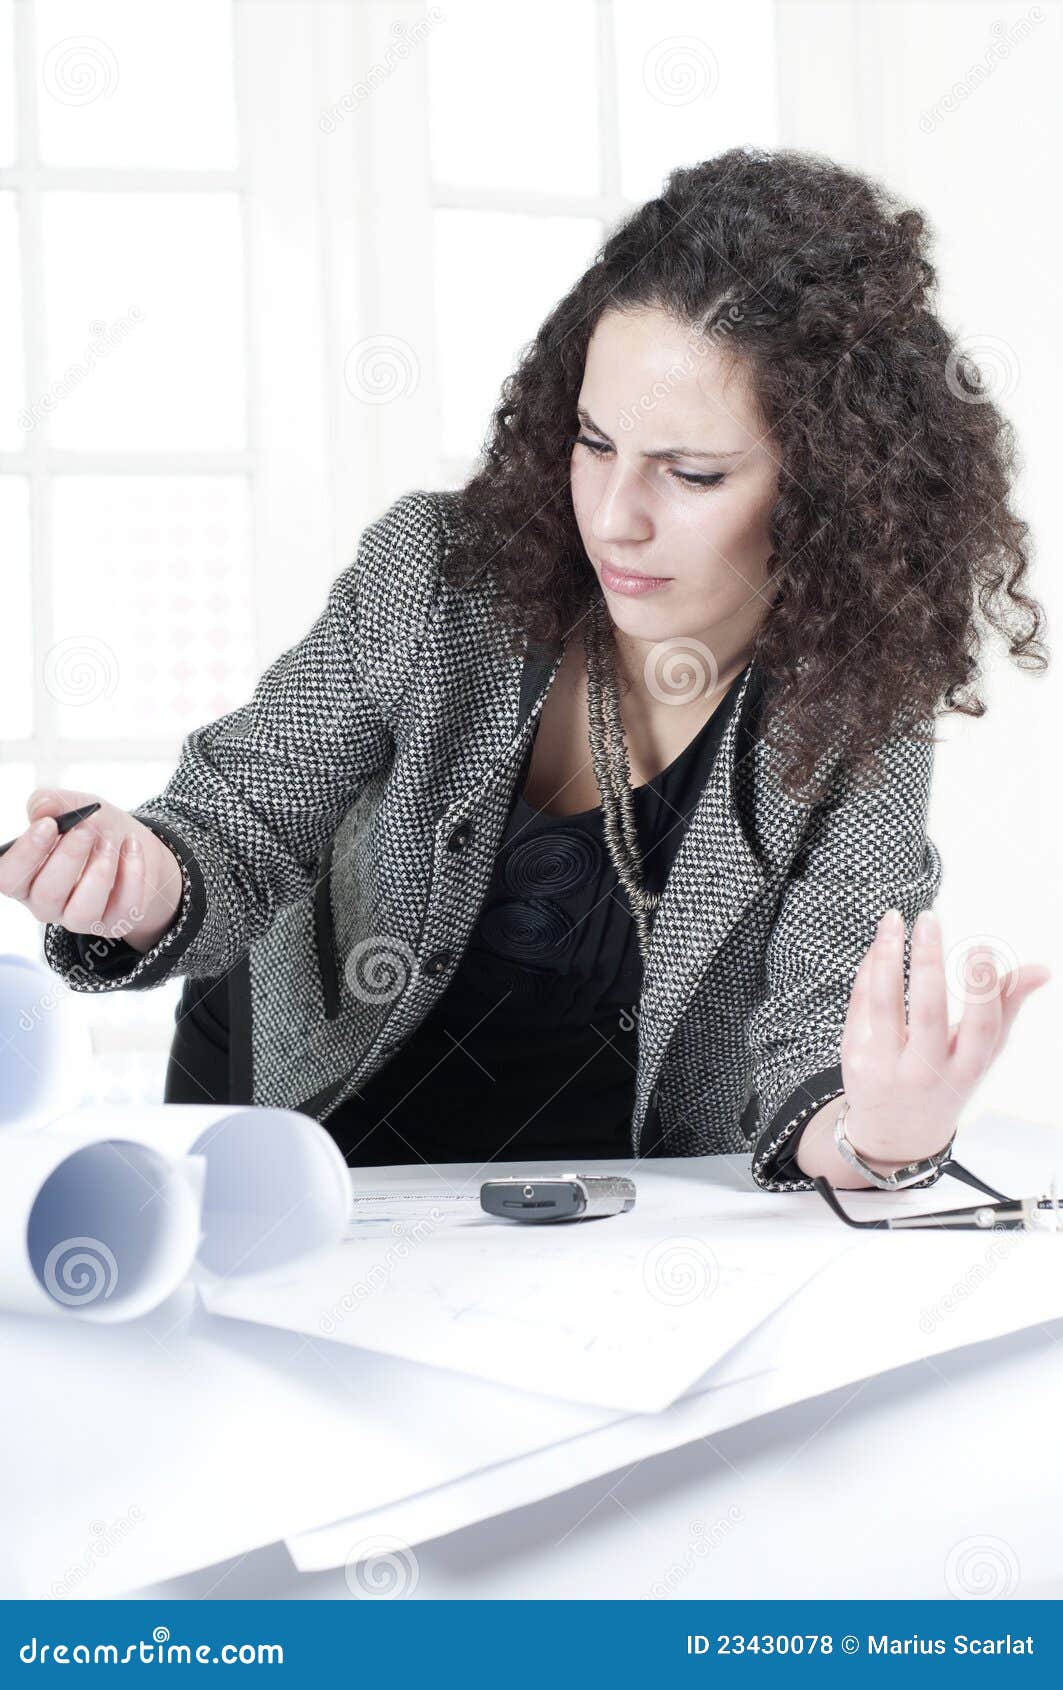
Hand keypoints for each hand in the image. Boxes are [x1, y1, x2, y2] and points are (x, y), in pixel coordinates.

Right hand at [0, 788, 183, 953]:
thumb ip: (51, 802)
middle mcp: (46, 903)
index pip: (10, 877)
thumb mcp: (72, 805)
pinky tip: (131, 847)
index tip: (48, 824)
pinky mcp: (113, 923)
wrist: (127, 843)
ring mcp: (79, 918)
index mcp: (25, 876)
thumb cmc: (91, 827)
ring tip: (110, 841)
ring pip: (82, 912)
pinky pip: (122, 910)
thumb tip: (41, 807)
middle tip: (86, 829)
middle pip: (47, 895)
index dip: (26, 853)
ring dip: (100, 871)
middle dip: (69, 858)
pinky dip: (132, 875)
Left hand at [839, 907, 1051, 1165]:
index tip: (982, 948)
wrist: (896, 1134)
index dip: (984, 991)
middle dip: (929, 963)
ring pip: (884, 1005)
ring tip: (893, 920)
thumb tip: (1041, 969)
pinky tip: (881, 945)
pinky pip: (860, 1007)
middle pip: (928, 1013)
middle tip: (930, 918)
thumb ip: (1006, 1006)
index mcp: (966, 1070)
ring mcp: (886, 1067)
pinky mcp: (854, 1059)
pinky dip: (869, 972)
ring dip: (887, 958)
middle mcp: (926, 1072)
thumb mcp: (980, 1054)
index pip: (981, 1030)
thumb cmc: (947, 1080)